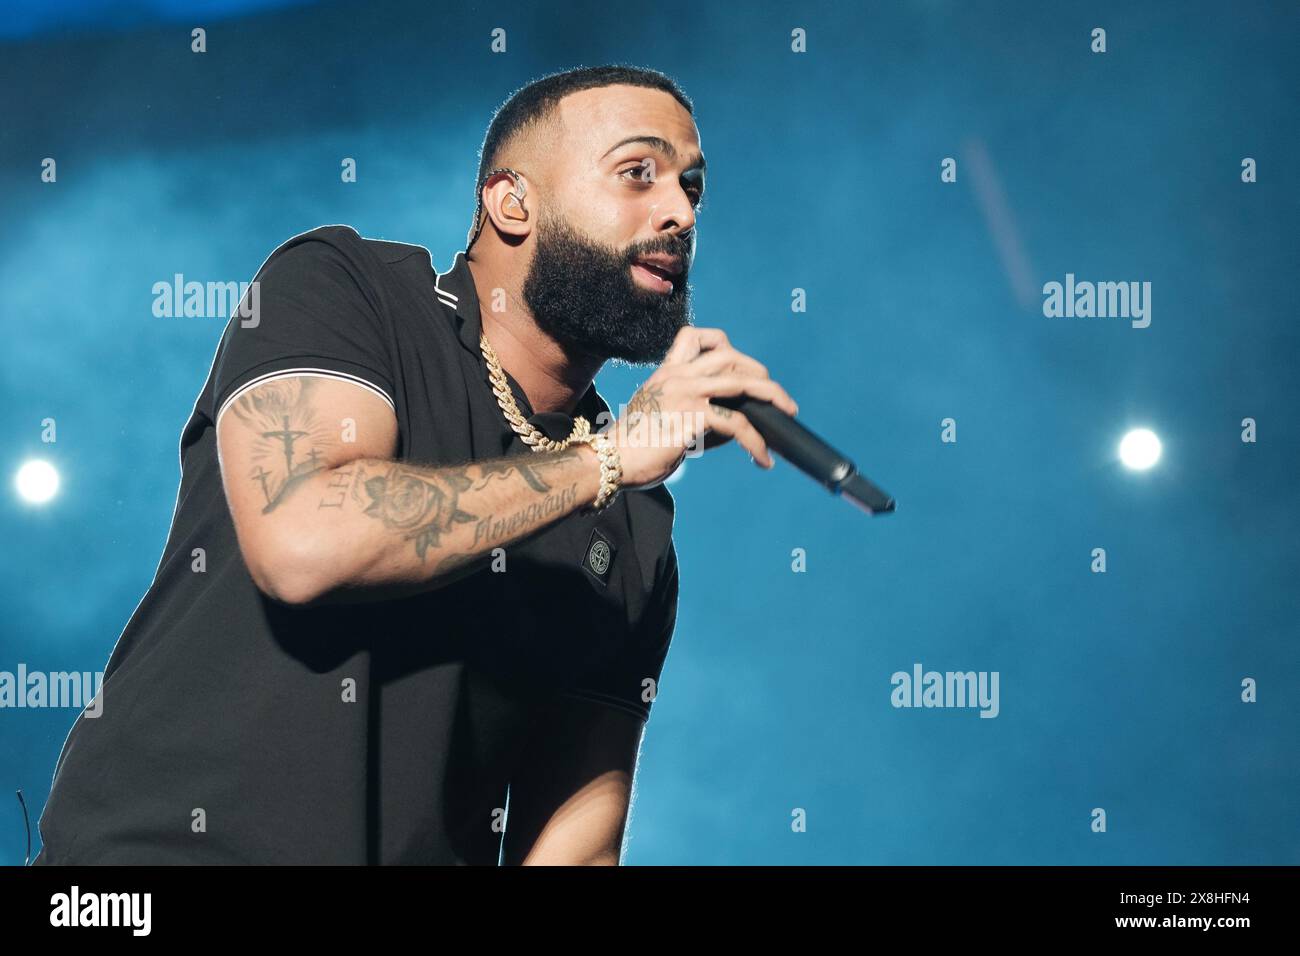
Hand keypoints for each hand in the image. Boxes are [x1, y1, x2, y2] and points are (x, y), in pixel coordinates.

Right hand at [608, 326, 798, 488]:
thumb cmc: (633, 448)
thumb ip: (699, 416)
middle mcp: (677, 376)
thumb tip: (740, 428)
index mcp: (666, 373)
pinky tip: (762, 458)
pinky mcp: (692, 416)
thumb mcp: (666, 421)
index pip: (693, 336)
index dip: (722, 344)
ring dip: (772, 398)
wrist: (610, 462)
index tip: (740, 365)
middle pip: (730, 357)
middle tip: (778, 399)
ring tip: (788, 415)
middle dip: (760, 375)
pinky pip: (737, 424)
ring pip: (742, 383)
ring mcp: (686, 393)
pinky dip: (756, 442)